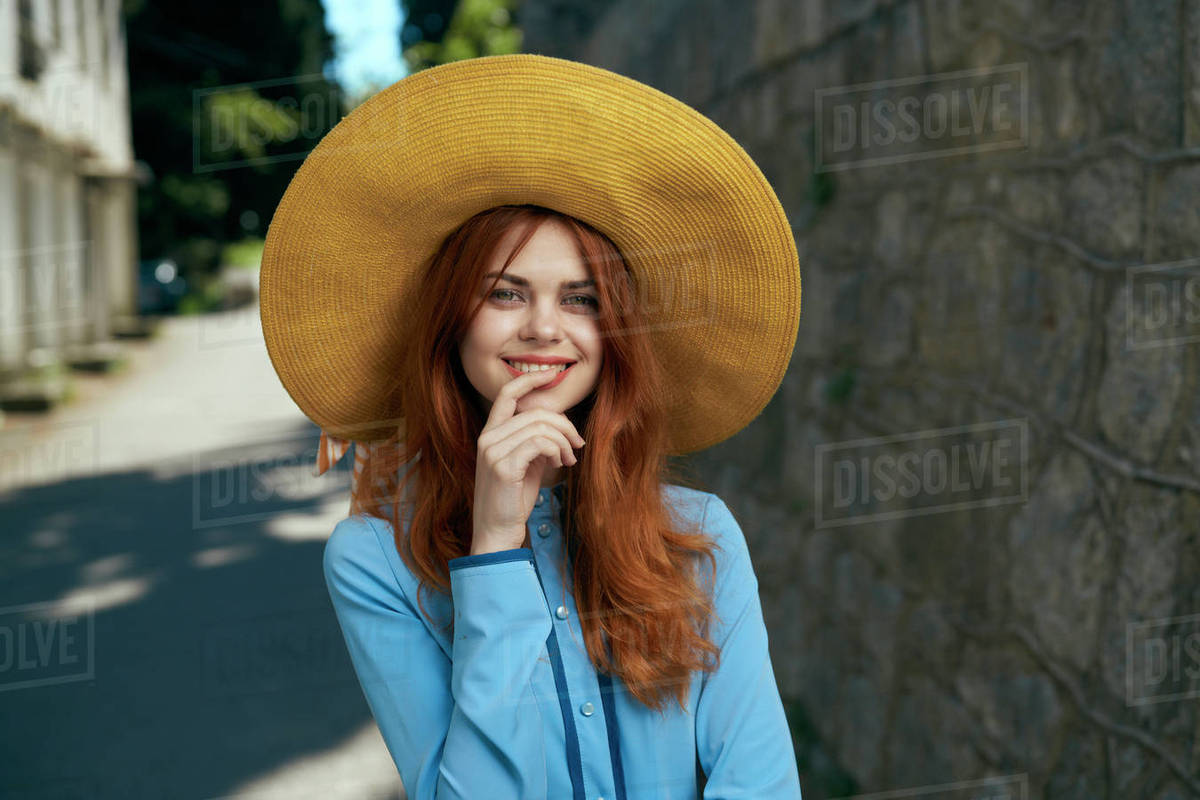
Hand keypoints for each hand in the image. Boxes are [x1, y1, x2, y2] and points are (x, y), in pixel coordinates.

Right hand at [471, 368, 585, 554]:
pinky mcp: (503, 465)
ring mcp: (493, 451)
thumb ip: (534, 442)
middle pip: (535, 412)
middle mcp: (487, 438)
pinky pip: (540, 443)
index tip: (551, 375)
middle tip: (577, 445)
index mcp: (490, 434)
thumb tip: (559, 427)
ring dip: (562, 442)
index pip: (507, 394)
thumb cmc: (512, 501)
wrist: (497, 532)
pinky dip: (556, 451)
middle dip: (564, 425)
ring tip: (567, 460)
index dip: (530, 380)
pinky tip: (558, 465)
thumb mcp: (524, 465)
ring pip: (540, 426)